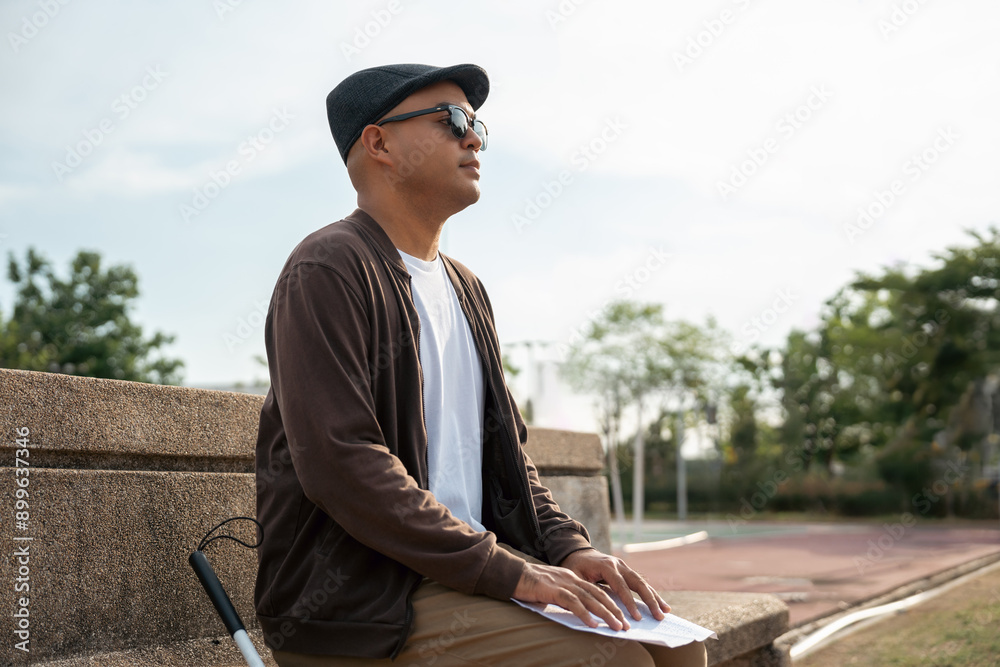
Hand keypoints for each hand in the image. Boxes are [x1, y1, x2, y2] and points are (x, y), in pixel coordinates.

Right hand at [512, 559, 631, 630]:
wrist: (512, 574)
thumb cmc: (530, 585)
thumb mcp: (552, 591)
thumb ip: (565, 598)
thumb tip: (578, 613)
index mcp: (572, 578)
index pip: (597, 590)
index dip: (611, 603)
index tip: (622, 617)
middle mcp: (571, 579)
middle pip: (599, 594)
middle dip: (615, 610)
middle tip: (625, 625)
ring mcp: (563, 583)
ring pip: (590, 599)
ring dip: (606, 614)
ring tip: (616, 627)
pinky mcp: (553, 589)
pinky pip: (573, 603)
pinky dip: (585, 614)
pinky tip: (593, 624)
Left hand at [558, 548, 669, 622]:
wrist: (577, 552)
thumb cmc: (574, 567)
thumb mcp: (575, 577)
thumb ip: (585, 590)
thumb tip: (593, 609)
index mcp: (606, 565)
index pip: (621, 586)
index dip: (629, 603)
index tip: (636, 618)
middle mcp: (618, 564)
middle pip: (638, 583)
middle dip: (649, 600)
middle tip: (659, 616)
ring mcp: (624, 566)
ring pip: (643, 583)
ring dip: (655, 597)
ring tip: (666, 611)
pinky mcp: (627, 571)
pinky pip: (641, 583)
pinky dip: (651, 594)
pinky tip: (660, 604)